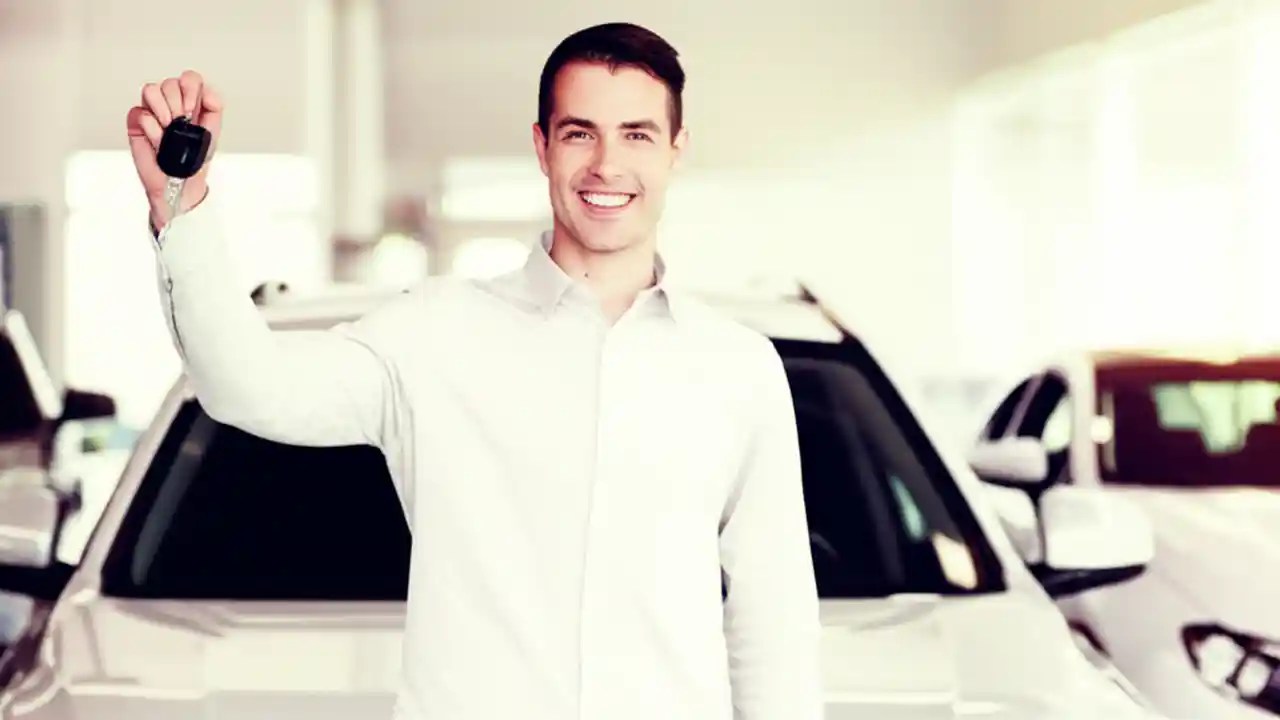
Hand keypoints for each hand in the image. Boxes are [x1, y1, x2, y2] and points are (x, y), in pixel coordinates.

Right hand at [126, 70, 222, 228]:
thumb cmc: (194, 158)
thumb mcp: (212, 132)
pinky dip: (151, 126)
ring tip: (169, 127)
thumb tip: (208, 92)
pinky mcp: (137, 123)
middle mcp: (170, 103)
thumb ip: (214, 108)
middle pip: (169, 82)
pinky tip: (158, 138)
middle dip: (177, 103)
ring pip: (151, 90)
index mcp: (191, 102)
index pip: (189, 79)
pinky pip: (139, 112)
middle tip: (182, 121)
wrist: (181, 183)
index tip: (192, 107)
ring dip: (163, 110)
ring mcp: (152, 111)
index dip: (190, 87)